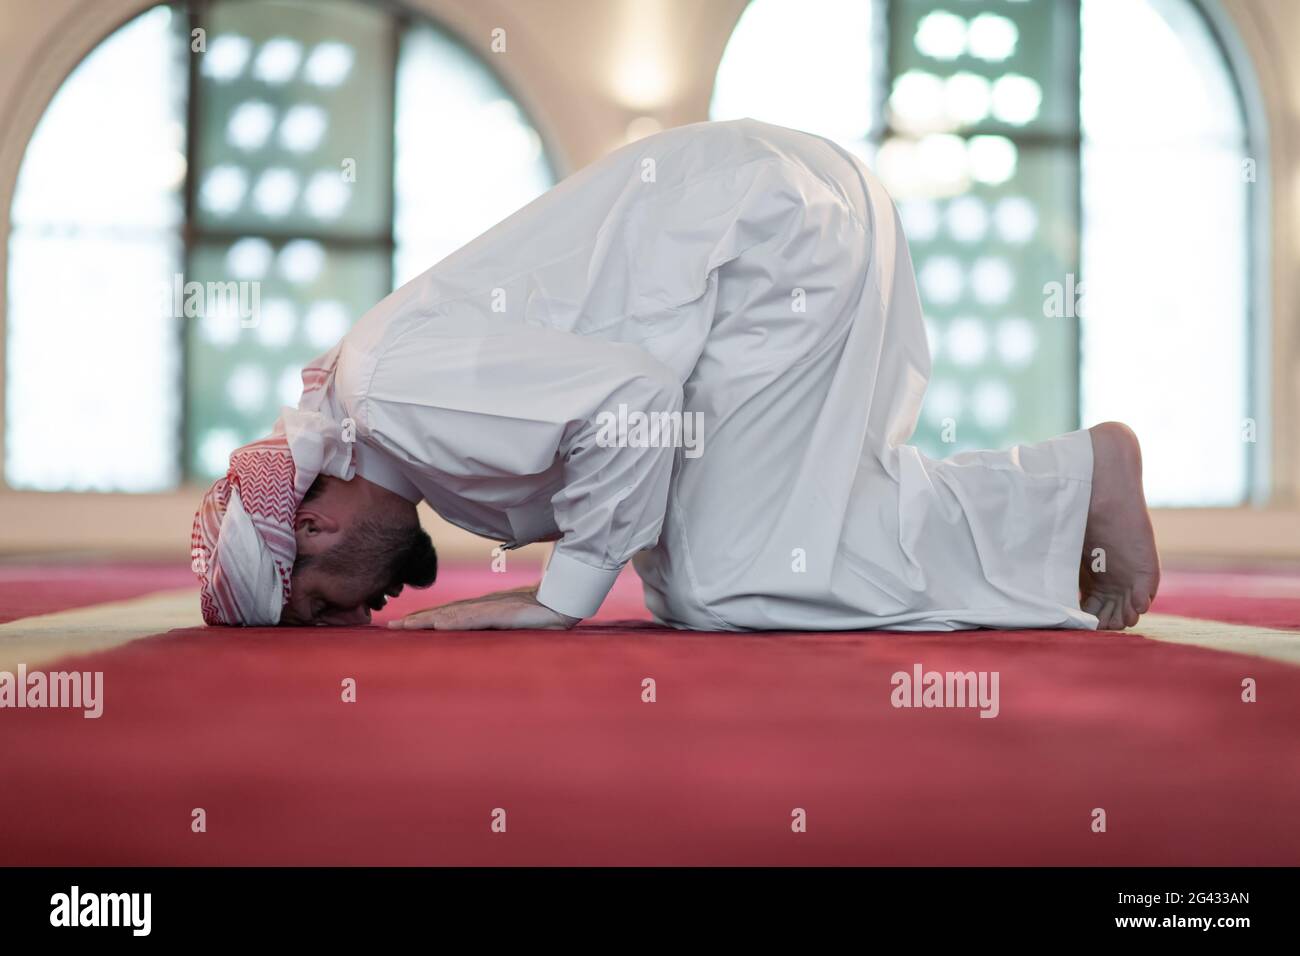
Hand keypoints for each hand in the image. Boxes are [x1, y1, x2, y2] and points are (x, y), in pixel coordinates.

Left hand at [387, 586, 579, 630]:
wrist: (569, 600)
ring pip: (454, 614)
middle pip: (446, 612)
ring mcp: (495, 608)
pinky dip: (455, 621)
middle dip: (417, 619)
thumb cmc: (546, 613)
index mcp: (486, 609)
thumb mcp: (516, 622)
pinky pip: (475, 618)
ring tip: (404, 626)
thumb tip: (480, 637)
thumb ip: (499, 626)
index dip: (426, 617)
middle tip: (390, 626)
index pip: (450, 614)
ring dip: (427, 620)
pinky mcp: (506, 612)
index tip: (403, 624)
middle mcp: (486, 606)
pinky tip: (438, 624)